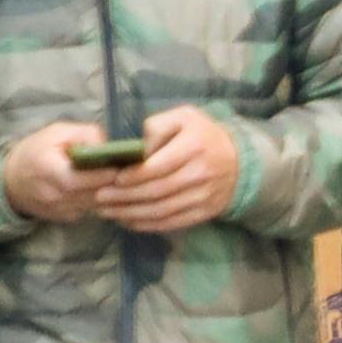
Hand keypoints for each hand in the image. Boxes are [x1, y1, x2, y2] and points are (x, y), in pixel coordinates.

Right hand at [0, 120, 118, 224]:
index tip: (124, 164)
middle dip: (115, 184)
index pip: (85, 179)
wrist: (10, 180)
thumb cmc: (35, 151)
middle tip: (130, 172)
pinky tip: (102, 188)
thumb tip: (110, 146)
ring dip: (110, 193)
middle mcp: (54, 195)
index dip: (107, 173)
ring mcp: (59, 210)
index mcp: (49, 170)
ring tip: (120, 178)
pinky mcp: (64, 218)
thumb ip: (85, 134)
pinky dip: (98, 200)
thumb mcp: (57, 132)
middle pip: (94, 194)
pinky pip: (89, 210)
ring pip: (95, 204)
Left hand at [90, 108, 246, 232]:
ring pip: (161, 210)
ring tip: (108, 211)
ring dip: (131, 214)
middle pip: (157, 191)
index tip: (114, 179)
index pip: (159, 166)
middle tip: (101, 197)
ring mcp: (203, 196)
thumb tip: (136, 148)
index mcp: (194, 147)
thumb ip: (157, 125)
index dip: (135, 175)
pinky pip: (171, 223)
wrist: (240, 161)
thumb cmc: (203, 135)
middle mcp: (200, 174)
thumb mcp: (184, 117)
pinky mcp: (204, 213)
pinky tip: (128, 221)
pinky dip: (147, 225)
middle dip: (125, 197)